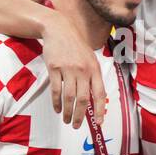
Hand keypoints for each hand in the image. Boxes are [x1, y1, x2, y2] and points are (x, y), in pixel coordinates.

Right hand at [41, 13, 104, 127]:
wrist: (60, 29)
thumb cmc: (76, 46)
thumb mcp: (90, 59)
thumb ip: (93, 77)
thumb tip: (95, 100)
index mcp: (94, 69)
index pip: (100, 93)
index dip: (100, 110)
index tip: (98, 122)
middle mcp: (83, 70)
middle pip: (83, 99)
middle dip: (80, 116)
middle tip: (77, 126)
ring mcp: (68, 69)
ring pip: (69, 97)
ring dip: (68, 112)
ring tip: (67, 120)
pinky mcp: (54, 68)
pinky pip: (56, 90)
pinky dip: (56, 102)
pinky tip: (57, 109)